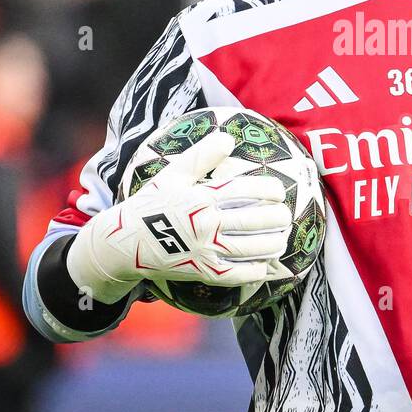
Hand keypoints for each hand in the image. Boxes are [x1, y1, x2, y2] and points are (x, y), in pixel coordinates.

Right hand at [68, 132, 291, 303]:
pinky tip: (267, 264)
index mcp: (200, 198)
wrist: (125, 242)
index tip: (278, 190)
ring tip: (283, 237)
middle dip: (276, 217)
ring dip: (273, 243)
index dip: (267, 188)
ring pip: (250, 248)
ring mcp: (205, 251)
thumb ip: (201, 156)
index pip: (244, 189)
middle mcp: (205, 225)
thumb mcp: (172, 175)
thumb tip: (228, 137)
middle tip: (286, 214)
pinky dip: (256, 270)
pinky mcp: (203, 272)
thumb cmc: (152, 203)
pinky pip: (236, 274)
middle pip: (253, 219)